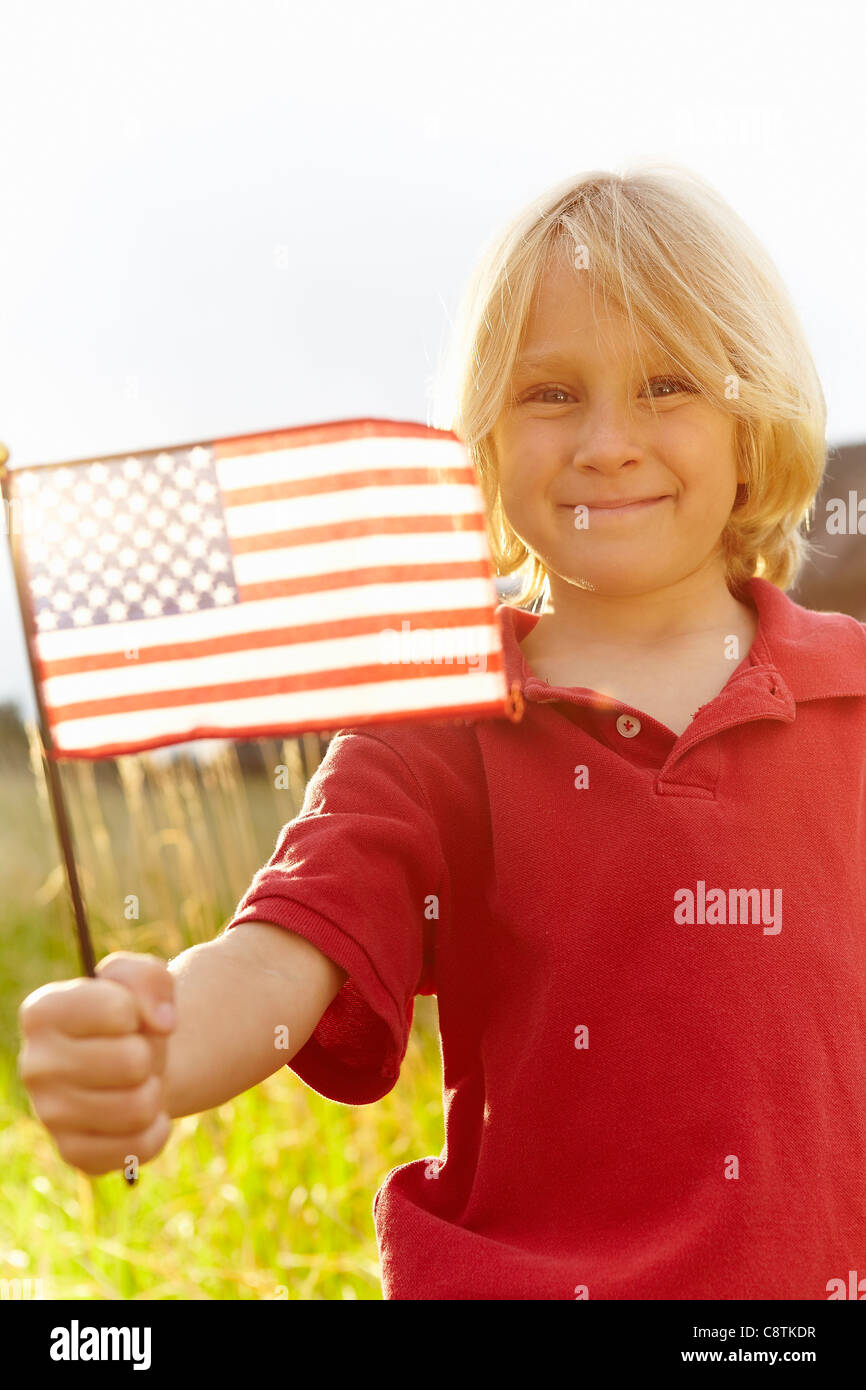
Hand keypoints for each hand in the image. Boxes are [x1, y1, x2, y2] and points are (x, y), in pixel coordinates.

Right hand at [18, 951, 174, 1175]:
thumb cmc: (132, 1017)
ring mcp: (49, 1114)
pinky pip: (138, 1147)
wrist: (133, 1064)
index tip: (127, 1016)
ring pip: (138, 1107)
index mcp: (42, 1011)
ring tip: (137, 1082)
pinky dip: (156, 1129)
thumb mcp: (143, 978)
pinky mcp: (72, 1152)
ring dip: (154, 1090)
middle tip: (135, 1053)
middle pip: (132, 1062)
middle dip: (149, 1054)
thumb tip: (162, 1023)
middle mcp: (35, 1064)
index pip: (120, 1011)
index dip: (140, 1011)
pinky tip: (142, 1116)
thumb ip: (151, 978)